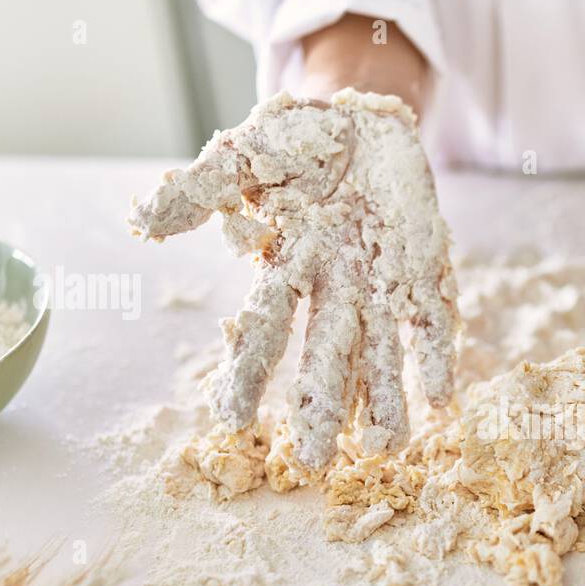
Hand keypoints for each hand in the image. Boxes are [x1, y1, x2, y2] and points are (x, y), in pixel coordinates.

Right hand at [128, 89, 457, 470]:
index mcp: (285, 267)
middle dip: (319, 407)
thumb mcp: (244, 156)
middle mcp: (333, 289)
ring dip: (383, 398)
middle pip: (324, 356)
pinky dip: (435, 358)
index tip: (234, 421)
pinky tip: (440, 399)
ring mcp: (381, 286)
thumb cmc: (297, 144)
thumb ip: (199, 187)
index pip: (261, 329)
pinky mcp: (424, 273)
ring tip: (386, 447)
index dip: (247, 373)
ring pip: (380, 352)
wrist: (363, 123)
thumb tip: (144, 219)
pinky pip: (430, 322)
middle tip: (314, 462)